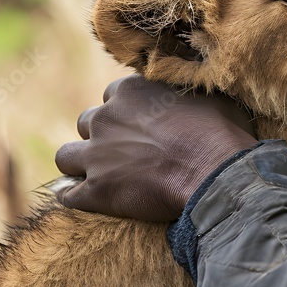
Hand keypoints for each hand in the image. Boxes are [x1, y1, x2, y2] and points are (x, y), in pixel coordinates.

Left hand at [55, 75, 257, 220]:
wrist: (215, 173)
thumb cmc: (220, 132)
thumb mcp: (209, 95)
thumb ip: (185, 89)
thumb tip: (192, 86)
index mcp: (130, 90)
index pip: (114, 95)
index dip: (128, 112)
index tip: (143, 125)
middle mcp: (105, 118)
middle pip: (87, 123)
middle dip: (102, 136)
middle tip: (126, 152)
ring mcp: (96, 155)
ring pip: (66, 157)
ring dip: (80, 164)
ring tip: (101, 175)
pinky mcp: (95, 191)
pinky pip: (68, 195)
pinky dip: (75, 198)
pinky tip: (86, 201)